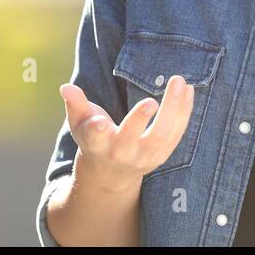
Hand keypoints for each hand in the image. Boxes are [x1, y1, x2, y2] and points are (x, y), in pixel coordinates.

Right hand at [59, 76, 194, 192]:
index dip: (97, 131)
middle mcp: (121, 153)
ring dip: (173, 109)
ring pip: (162, 135)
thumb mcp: (79, 123)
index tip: (101, 123)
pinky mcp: (162, 154)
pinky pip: (176, 133)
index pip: (96, 138)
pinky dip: (184, 112)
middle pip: (132, 139)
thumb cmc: (94, 138)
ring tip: (180, 83)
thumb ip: (75, 104)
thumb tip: (66, 87)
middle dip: (140, 121)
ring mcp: (144, 156)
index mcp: (97, 144)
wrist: (111, 172)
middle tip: (151, 101)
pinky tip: (188, 90)